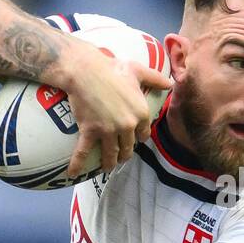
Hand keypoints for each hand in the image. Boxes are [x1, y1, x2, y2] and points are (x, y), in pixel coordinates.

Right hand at [61, 43, 171, 177]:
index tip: (133, 141)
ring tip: (106, 167)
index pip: (143, 135)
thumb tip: (170, 84)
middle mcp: (127, 125)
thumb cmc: (113, 69)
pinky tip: (73, 173)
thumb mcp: (138, 71)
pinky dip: (77, 164)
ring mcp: (108, 131)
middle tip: (120, 157)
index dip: (138, 139)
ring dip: (109, 163)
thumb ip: (155, 79)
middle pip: (128, 148)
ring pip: (110, 154)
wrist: (86, 71)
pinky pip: (83, 152)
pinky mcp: (90, 131)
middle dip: (125, 154)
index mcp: (141, 113)